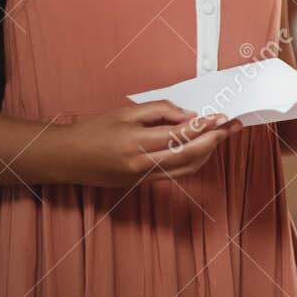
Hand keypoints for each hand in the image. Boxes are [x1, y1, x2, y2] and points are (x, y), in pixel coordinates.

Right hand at [44, 100, 233, 186]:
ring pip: (186, 168)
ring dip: (208, 152)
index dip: (205, 125)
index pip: (180, 134)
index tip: (222, 116)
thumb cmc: (92, 131)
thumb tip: (188, 115)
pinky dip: (192, 161)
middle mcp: (141, 164)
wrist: (65, 158)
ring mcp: (142, 178)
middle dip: (215, 139)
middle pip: (189, 154)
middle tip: (231, 126)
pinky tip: (201, 149)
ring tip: (220, 136)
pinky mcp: (141, 185)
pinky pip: (175, 174)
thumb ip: (160, 111)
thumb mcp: (125, 113)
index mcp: (135, 143)